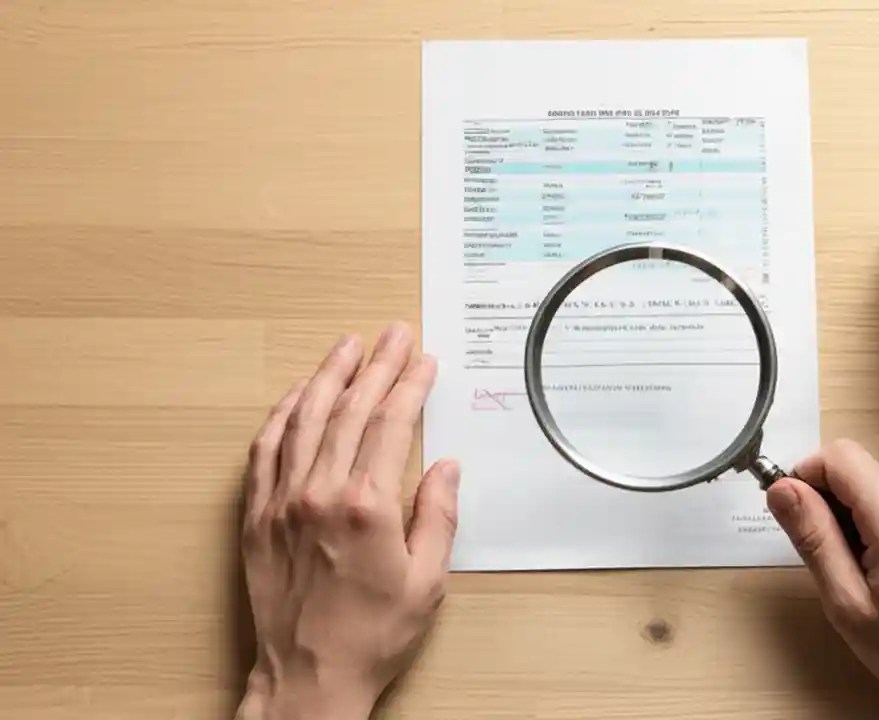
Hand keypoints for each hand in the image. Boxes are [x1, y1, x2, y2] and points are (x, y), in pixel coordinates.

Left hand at [236, 323, 459, 719]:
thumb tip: (444, 467)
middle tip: (393, 335)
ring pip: (304, 419)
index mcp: (367, 507)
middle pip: (349, 411)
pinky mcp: (256, 516)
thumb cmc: (373, 636)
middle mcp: (319, 494)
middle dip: (376, 366)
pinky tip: (296, 396)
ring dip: (327, 377)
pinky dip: (282, 415)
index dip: (409, 386)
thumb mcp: (428, 582)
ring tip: (347, 347)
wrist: (307, 678)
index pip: (390, 424)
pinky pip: (265, 450)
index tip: (423, 361)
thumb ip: (437, 516)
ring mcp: (281, 502)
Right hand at [766, 440, 878, 719]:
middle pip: (860, 470)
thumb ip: (813, 537)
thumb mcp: (847, 602)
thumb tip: (781, 488)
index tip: (796, 513)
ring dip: (858, 515)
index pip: (839, 456)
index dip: (806, 475)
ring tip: (864, 572)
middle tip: (831, 558)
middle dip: (832, 502)